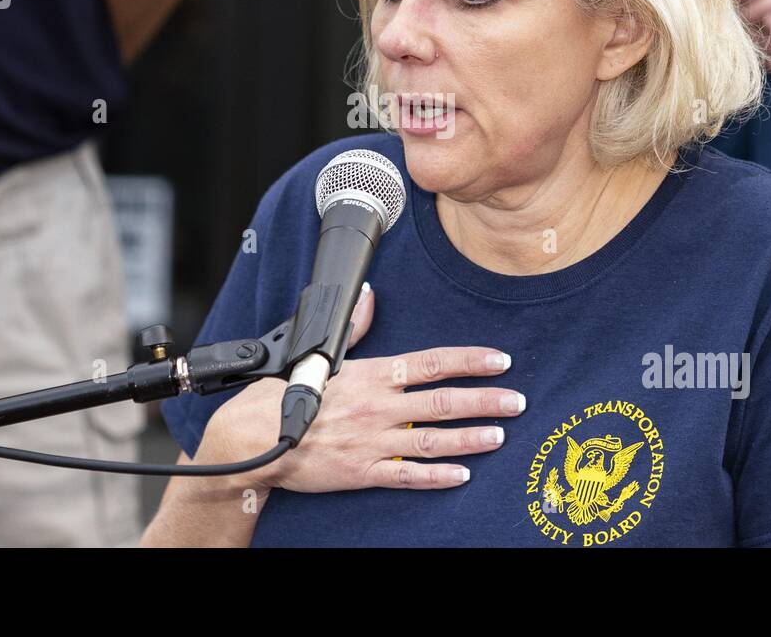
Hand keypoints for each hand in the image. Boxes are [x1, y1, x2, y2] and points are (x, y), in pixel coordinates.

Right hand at [198, 285, 520, 495]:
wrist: (253, 438)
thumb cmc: (283, 394)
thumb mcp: (320, 353)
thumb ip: (354, 327)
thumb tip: (370, 296)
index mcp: (371, 375)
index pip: (431, 363)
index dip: (469, 361)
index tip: (499, 360)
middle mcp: (379, 407)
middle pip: (443, 401)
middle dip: (485, 400)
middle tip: (517, 400)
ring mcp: (373, 441)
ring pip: (434, 439)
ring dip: (471, 436)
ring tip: (500, 435)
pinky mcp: (363, 471)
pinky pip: (408, 475)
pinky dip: (438, 476)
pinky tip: (463, 475)